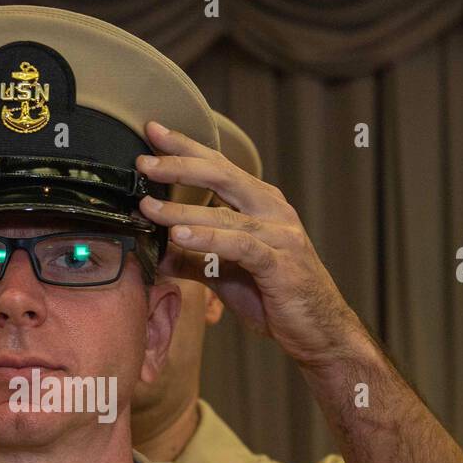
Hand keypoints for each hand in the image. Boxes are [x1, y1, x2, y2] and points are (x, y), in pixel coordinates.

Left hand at [136, 121, 371, 369]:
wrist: (318, 331)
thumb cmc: (275, 298)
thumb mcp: (225, 275)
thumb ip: (193, 259)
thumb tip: (155, 250)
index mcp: (261, 205)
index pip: (219, 168)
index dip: (186, 148)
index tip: (153, 131)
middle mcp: (273, 211)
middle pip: (222, 176)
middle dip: (180, 165)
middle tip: (143, 163)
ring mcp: (280, 235)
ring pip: (225, 213)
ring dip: (182, 210)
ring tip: (148, 208)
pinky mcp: (280, 264)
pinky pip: (240, 246)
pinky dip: (208, 239)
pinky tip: (179, 237)